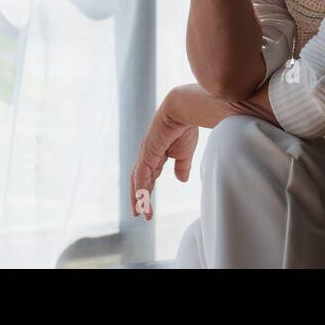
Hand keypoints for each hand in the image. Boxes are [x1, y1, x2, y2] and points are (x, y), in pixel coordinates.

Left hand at [129, 90, 199, 221]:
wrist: (184, 111)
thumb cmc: (185, 127)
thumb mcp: (185, 152)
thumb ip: (182, 166)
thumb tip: (181, 180)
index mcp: (156, 154)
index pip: (149, 176)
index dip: (148, 191)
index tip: (149, 207)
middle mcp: (148, 155)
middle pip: (139, 180)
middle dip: (138, 196)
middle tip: (139, 213)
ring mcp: (145, 154)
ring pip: (138, 180)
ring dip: (138, 197)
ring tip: (140, 212)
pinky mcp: (147, 153)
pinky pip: (141, 175)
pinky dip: (141, 189)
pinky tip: (142, 200)